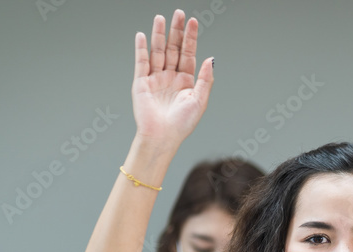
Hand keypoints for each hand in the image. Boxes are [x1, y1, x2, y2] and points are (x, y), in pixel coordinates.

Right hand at [131, 10, 213, 150]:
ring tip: (161, 18)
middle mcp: (170, 78)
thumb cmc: (182, 124)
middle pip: (173, 48)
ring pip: (158, 52)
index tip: (193, 22)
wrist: (162, 137)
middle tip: (178, 14)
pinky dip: (141, 49)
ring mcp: (155, 79)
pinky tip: (143, 36)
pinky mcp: (141, 83)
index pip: (188, 54)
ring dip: (159, 35)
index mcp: (186, 82)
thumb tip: (211, 59)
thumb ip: (206, 79)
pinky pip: (141, 62)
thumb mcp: (200, 100)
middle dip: (176, 31)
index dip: (190, 38)